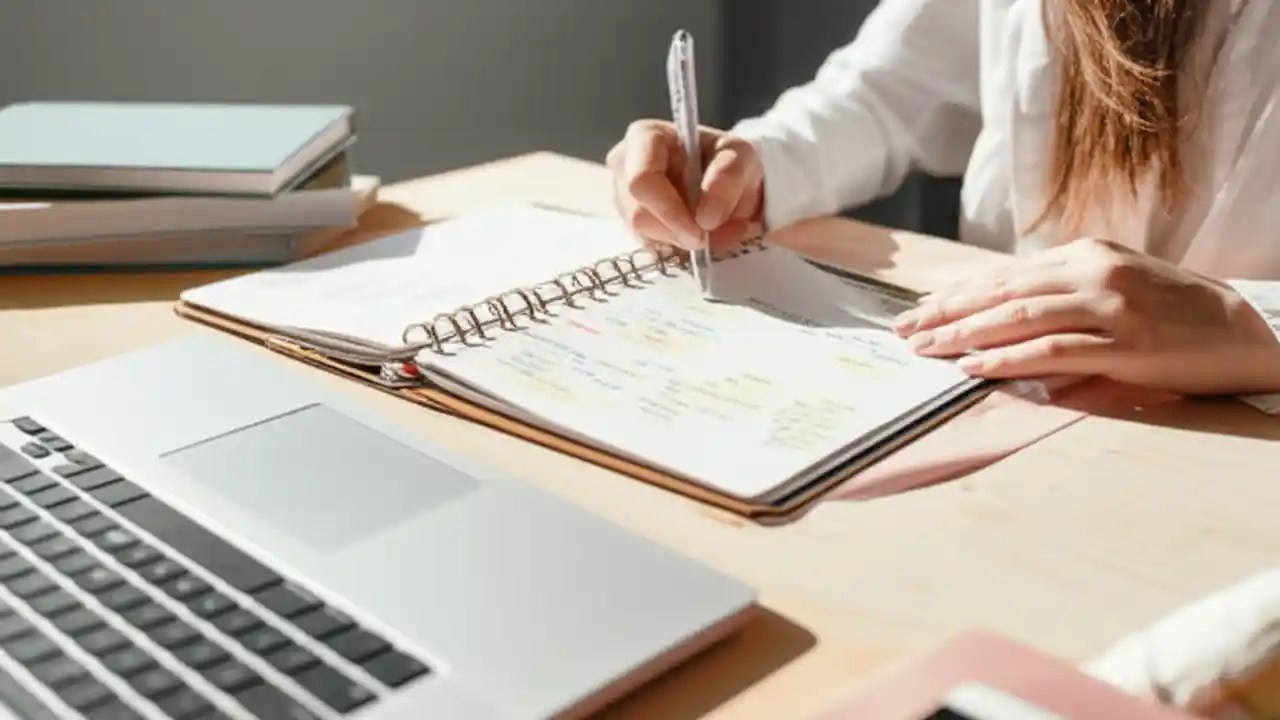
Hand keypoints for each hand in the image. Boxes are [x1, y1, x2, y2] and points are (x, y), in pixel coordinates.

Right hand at [606, 120, 763, 251]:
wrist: (726, 178)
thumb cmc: (726, 158)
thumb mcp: (740, 156)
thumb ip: (728, 179)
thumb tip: (705, 219)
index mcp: (644, 137)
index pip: (642, 179)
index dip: (669, 209)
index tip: (700, 229)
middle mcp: (624, 167)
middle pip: (638, 214)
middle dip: (677, 231)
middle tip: (709, 236)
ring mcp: (622, 198)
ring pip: (643, 235)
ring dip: (680, 240)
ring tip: (712, 231)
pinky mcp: (630, 224)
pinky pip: (649, 246)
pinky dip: (678, 247)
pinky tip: (695, 233)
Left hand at [893, 238, 1279, 393]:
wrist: (1243, 329)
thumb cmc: (1172, 310)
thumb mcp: (1114, 282)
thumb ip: (1062, 290)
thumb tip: (1002, 307)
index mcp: (1085, 254)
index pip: (1005, 274)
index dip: (956, 294)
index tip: (919, 310)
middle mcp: (1092, 272)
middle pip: (1002, 291)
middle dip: (947, 312)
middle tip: (904, 330)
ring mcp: (1109, 306)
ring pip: (1020, 316)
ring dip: (966, 334)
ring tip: (927, 349)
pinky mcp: (1124, 343)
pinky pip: (1054, 350)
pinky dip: (1008, 357)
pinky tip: (975, 367)